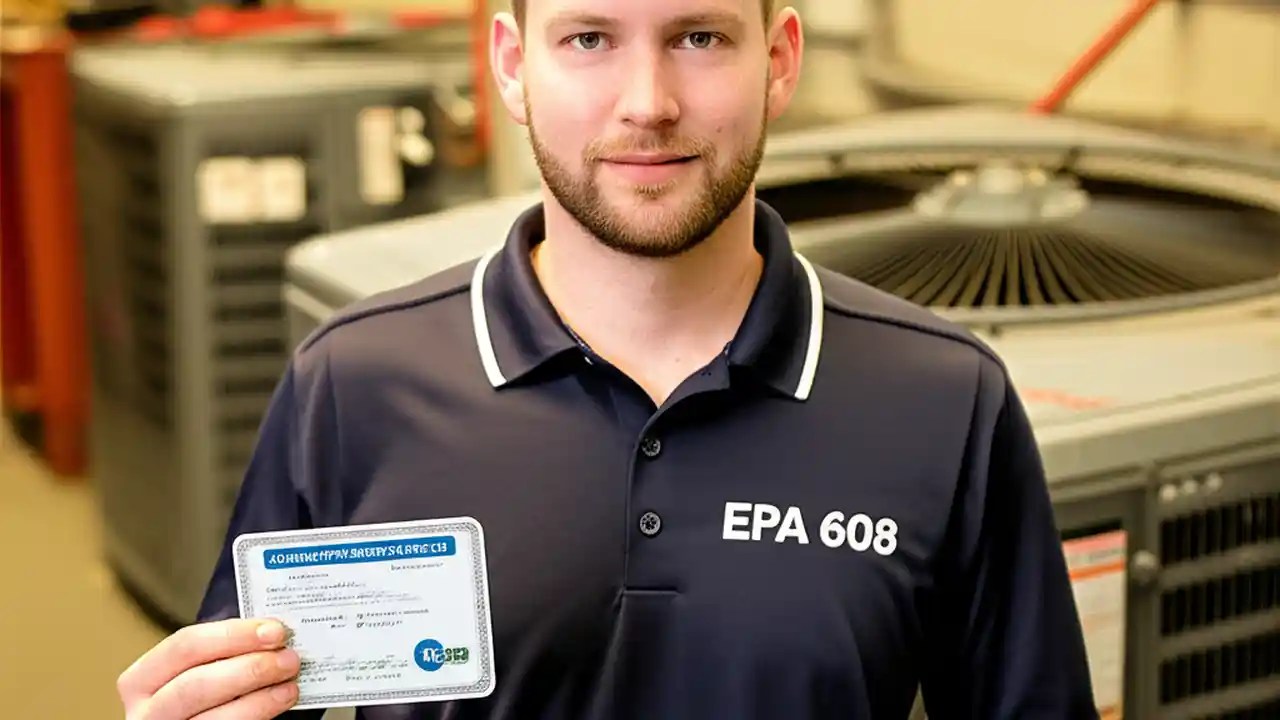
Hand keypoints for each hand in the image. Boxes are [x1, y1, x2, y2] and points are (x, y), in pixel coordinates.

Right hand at [118, 618, 300, 718]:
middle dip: (249, 668)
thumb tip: (268, 635)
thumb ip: (218, 656)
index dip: (232, 635)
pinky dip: (257, 716)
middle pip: (197, 684)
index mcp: (141, 680)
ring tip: (290, 685)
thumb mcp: (189, 674)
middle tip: (288, 658)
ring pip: (214, 718)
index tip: (273, 630)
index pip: (184, 646)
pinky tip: (278, 704)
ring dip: (260, 699)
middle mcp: (147, 712)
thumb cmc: (190, 700)